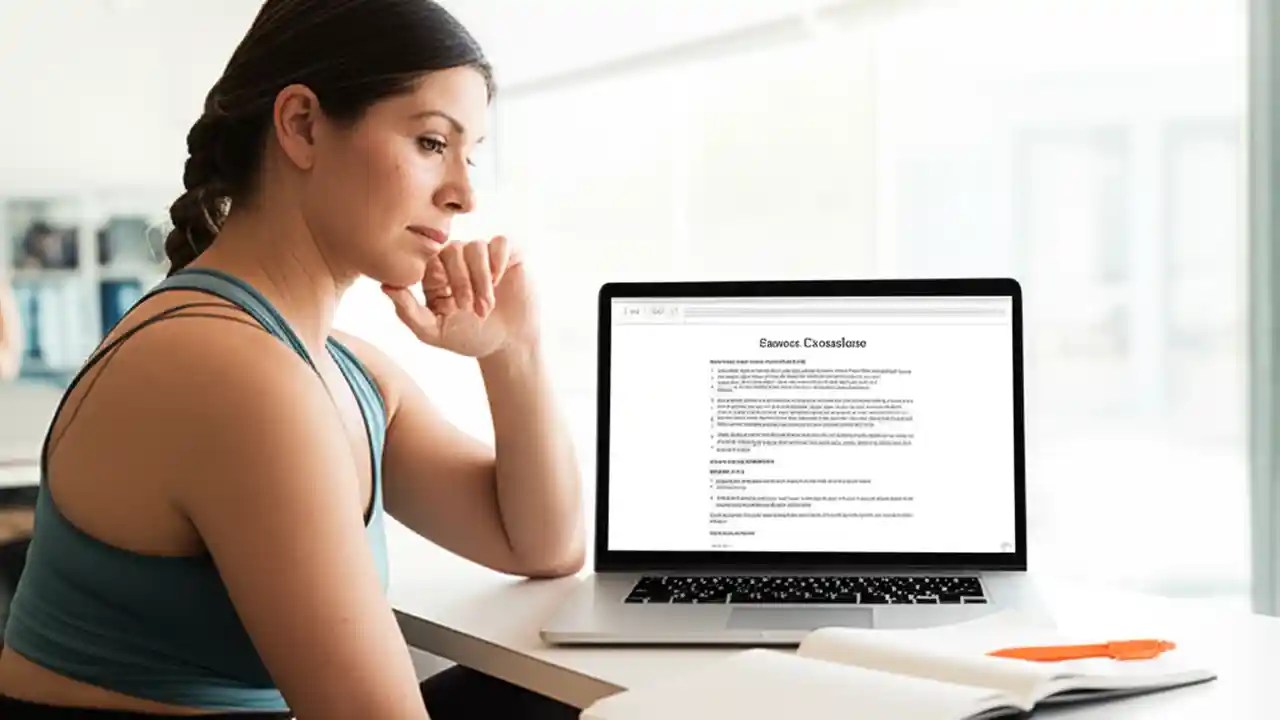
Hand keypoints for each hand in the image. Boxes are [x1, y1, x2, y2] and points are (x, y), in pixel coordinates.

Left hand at [382, 236, 538, 357]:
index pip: (430, 257)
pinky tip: (500, 283)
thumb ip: (407, 310)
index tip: (450, 305)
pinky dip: (498, 262)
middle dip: (462, 282)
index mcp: (436, 272)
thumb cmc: (468, 337)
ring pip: (476, 247)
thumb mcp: (433, 331)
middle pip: (453, 250)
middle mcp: (458, 258)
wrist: (508, 345)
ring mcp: (483, 254)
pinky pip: (500, 242)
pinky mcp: (508, 253)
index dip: (440, 278)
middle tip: (469, 309)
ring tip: (485, 307)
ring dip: (481, 279)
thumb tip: (385, 286)